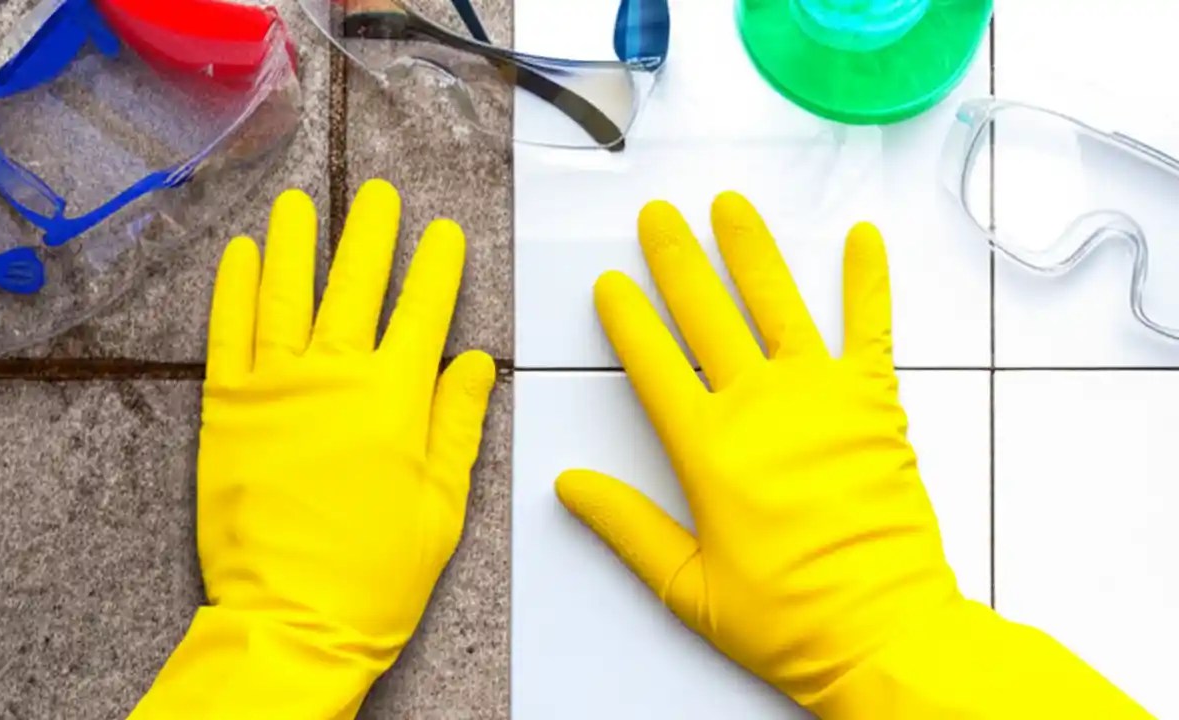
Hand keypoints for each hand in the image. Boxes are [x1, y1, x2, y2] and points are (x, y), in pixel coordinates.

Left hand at [131, 179, 495, 718]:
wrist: (295, 617)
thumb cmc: (377, 571)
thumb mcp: (443, 504)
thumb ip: (457, 423)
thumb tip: (473, 363)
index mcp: (396, 400)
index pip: (423, 312)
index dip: (437, 267)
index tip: (443, 232)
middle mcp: (336, 377)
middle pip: (356, 286)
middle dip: (371, 234)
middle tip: (378, 195)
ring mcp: (276, 387)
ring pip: (287, 294)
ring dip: (297, 242)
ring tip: (301, 202)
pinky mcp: (227, 408)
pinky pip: (229, 333)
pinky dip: (236, 289)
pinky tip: (243, 254)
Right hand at [554, 192, 959, 710]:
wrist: (882, 631)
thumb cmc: (788, 617)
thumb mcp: (686, 585)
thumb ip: (625, 525)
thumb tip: (570, 486)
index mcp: (708, 450)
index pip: (652, 364)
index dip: (627, 319)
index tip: (609, 284)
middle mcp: (760, 408)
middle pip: (707, 316)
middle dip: (677, 260)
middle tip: (657, 217)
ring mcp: (821, 398)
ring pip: (777, 305)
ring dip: (750, 251)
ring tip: (729, 206)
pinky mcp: (876, 404)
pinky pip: (871, 328)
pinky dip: (867, 281)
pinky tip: (862, 239)